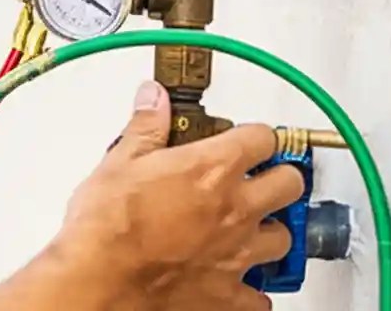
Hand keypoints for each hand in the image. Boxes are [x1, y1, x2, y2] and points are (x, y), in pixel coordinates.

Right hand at [0, 81, 300, 310]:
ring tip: (252, 227)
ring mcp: (236, 253)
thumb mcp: (120, 161)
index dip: (258, 134)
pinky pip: (259, 296)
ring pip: (284, 238)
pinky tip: (238, 281)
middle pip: (290, 183)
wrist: (100, 278)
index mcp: (212, 169)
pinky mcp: (227, 294)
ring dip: (271, 230)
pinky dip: (253, 289)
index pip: (263, 137)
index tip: (249, 138)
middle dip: (279, 176)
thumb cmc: (108, 224)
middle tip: (261, 177)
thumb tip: (153, 99)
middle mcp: (235, 209)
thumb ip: (146, 127)